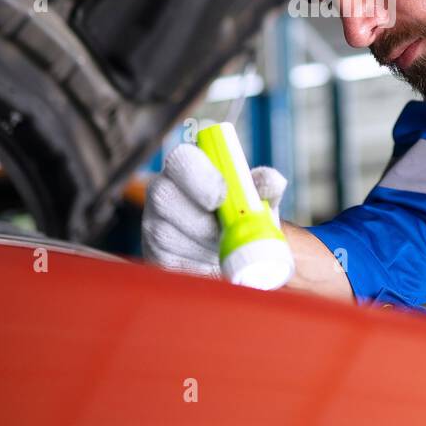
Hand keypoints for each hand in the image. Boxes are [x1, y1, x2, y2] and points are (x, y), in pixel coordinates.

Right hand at [142, 143, 286, 277]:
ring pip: (166, 234)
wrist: (235, 255)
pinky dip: (197, 267)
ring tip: (223, 249)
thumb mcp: (258, 199)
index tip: (222, 195)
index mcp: (188, 166)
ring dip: (202, 246)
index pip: (181, 158)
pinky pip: (169, 263)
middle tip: (225, 233)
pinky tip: (211, 264)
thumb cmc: (242, 216)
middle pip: (163, 195)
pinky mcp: (154, 256)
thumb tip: (272, 182)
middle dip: (199, 219)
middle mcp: (163, 189)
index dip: (199, 176)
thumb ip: (266, 186)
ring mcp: (152, 224)